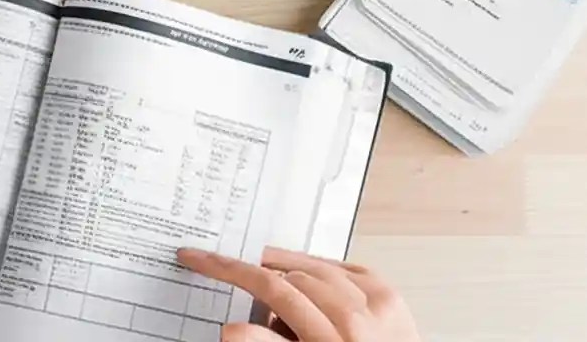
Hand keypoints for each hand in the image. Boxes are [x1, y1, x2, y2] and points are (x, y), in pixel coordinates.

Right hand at [177, 247, 421, 341]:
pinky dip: (318, 272)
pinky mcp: (388, 295)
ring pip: (311, 268)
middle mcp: (355, 324)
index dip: (228, 270)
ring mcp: (376, 305)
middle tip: (244, 296)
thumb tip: (232, 330)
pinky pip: (340, 266)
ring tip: (281, 301)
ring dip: (286, 277)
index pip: (269, 290)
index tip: (198, 257)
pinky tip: (307, 284)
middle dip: (256, 283)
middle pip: (286, 278)